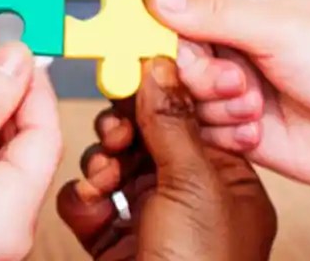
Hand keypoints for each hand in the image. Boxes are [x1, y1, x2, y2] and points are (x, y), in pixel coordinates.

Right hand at [58, 58, 275, 260]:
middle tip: (114, 134)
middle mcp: (190, 197)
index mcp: (227, 178)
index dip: (159, 92)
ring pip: (113, 166)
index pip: (189, 114)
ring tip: (102, 177)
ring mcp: (152, 221)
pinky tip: (89, 205)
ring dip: (99, 164)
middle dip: (121, 131)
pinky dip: (82, 201)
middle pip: (144, 136)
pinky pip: (90, 206)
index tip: (130, 71)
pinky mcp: (117, 244)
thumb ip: (172, 121)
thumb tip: (158, 66)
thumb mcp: (194, 184)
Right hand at [148, 0, 309, 198]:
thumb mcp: (279, 27)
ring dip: (217, 107)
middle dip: (200, 76)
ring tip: (256, 108)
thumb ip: (212, 13)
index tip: (168, 50)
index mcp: (243, 3)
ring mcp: (237, 86)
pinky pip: (204, 131)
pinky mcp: (241, 128)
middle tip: (236, 83)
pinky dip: (226, 134)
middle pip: (176, 58)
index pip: (176, 11)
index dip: (166, 33)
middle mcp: (235, 43)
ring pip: (186, 98)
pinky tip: (259, 131)